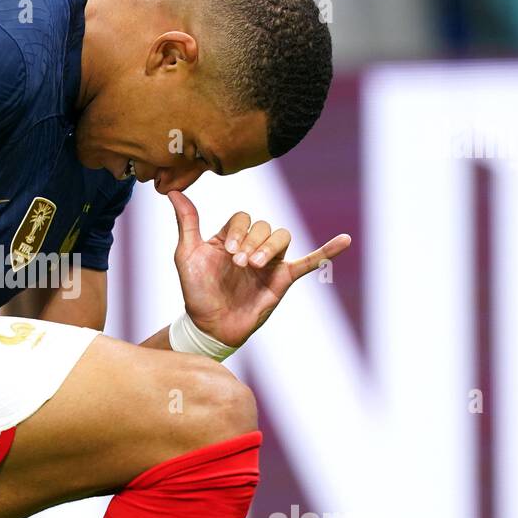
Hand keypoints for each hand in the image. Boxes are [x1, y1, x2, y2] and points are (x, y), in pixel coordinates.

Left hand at [168, 190, 350, 346]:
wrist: (210, 326)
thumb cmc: (196, 291)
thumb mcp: (187, 255)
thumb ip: (187, 223)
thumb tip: (172, 192)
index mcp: (230, 237)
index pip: (242, 218)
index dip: (238, 230)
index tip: (226, 251)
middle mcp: (252, 246)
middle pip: (264, 226)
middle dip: (252, 242)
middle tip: (239, 264)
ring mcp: (269, 262)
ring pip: (282, 237)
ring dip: (270, 247)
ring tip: (255, 266)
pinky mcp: (283, 279)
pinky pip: (309, 261)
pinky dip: (326, 251)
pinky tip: (344, 240)